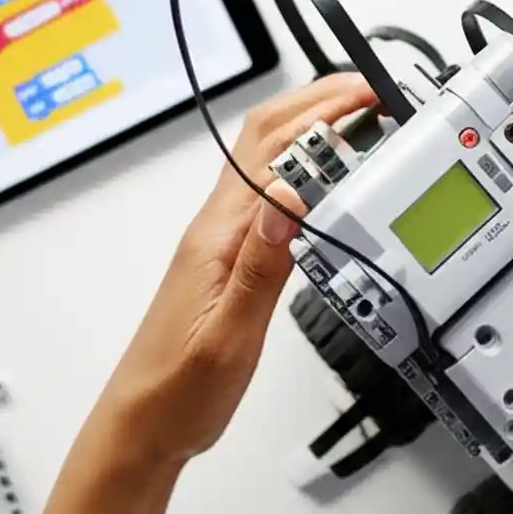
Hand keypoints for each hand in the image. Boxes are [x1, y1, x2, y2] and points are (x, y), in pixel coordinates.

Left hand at [89, 73, 376, 464]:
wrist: (144, 423)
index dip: (321, 115)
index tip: (364, 99)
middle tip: (368, 90)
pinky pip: (265, 193)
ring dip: (308, 127)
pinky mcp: (230, 256)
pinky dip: (300, 168)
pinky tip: (323, 178)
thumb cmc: (180, 388)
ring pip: (265, 159)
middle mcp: (217, 226)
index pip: (272, 153)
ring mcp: (221, 238)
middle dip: (316, 102)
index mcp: (219, 236)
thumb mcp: (230, 334)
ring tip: (353, 116)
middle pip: (264, 137)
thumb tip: (289, 195)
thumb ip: (262, 263)